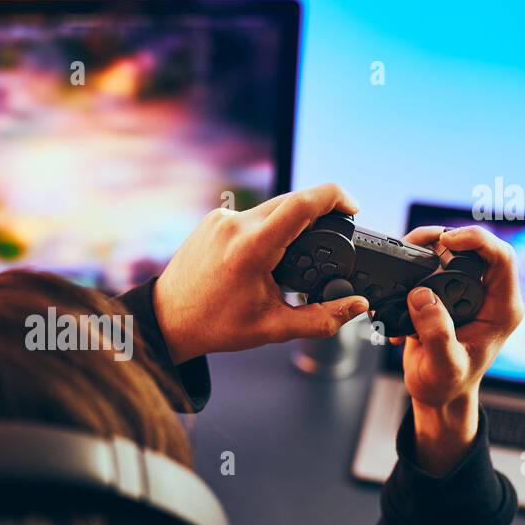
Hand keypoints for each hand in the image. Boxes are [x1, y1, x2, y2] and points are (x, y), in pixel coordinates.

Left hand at [153, 183, 369, 363]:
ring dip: (289, 224)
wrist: (168, 320)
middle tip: (330, 239)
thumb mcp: (274, 328)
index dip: (335, 196)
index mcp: (251, 249)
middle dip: (317, 215)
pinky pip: (251, 215)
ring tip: (292, 258)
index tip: (352, 206)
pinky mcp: (212, 219)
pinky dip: (266, 228)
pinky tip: (264, 256)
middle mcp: (235, 225)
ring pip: (271, 208)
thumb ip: (322, 319)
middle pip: (291, 202)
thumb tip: (357, 305)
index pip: (302, 204)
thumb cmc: (215, 326)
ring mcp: (221, 219)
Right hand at [394, 225, 523, 473]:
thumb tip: (422, 296)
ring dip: (423, 250)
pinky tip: (397, 287)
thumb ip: (436, 333)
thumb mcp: (445, 365)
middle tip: (415, 243)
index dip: (478, 241)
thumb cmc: (447, 385)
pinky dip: (410, 268)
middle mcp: (487, 296)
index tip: (448, 242)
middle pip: (474, 248)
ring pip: (450, 254)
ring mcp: (465, 294)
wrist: (435, 394)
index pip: (502, 258)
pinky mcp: (444, 296)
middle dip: (443, 239)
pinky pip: (430, 267)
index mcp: (502, 309)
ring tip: (401, 257)